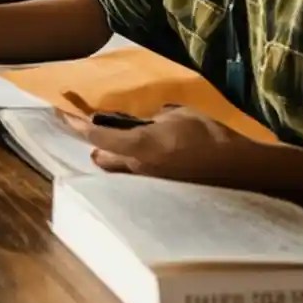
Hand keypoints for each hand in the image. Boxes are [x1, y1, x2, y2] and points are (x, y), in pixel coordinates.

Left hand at [60, 106, 268, 186]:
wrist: (241, 170)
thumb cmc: (210, 136)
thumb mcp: (178, 115)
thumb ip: (154, 117)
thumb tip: (144, 120)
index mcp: (137, 147)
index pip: (94, 135)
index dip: (75, 123)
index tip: (61, 113)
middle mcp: (137, 168)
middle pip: (101, 158)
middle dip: (95, 145)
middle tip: (93, 128)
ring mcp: (150, 182)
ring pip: (119, 169)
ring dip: (114, 157)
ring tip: (120, 142)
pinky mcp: (164, 190)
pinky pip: (139, 175)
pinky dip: (134, 164)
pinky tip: (148, 155)